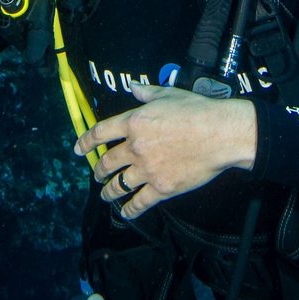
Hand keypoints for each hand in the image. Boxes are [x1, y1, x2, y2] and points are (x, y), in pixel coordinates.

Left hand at [74, 84, 257, 219]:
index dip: (86, 141)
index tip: (78, 149)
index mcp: (134, 122)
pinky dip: (129, 209)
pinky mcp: (162, 188)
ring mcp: (147, 169)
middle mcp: (135, 147)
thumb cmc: (197, 111)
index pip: (100, 133)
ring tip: (106, 194)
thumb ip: (147, 93)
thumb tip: (134, 87)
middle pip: (107, 162)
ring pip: (119, 185)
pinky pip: (139, 202)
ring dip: (109, 191)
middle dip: (98, 170)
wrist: (220, 134)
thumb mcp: (169, 94)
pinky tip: (125, 211)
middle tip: (97, 174)